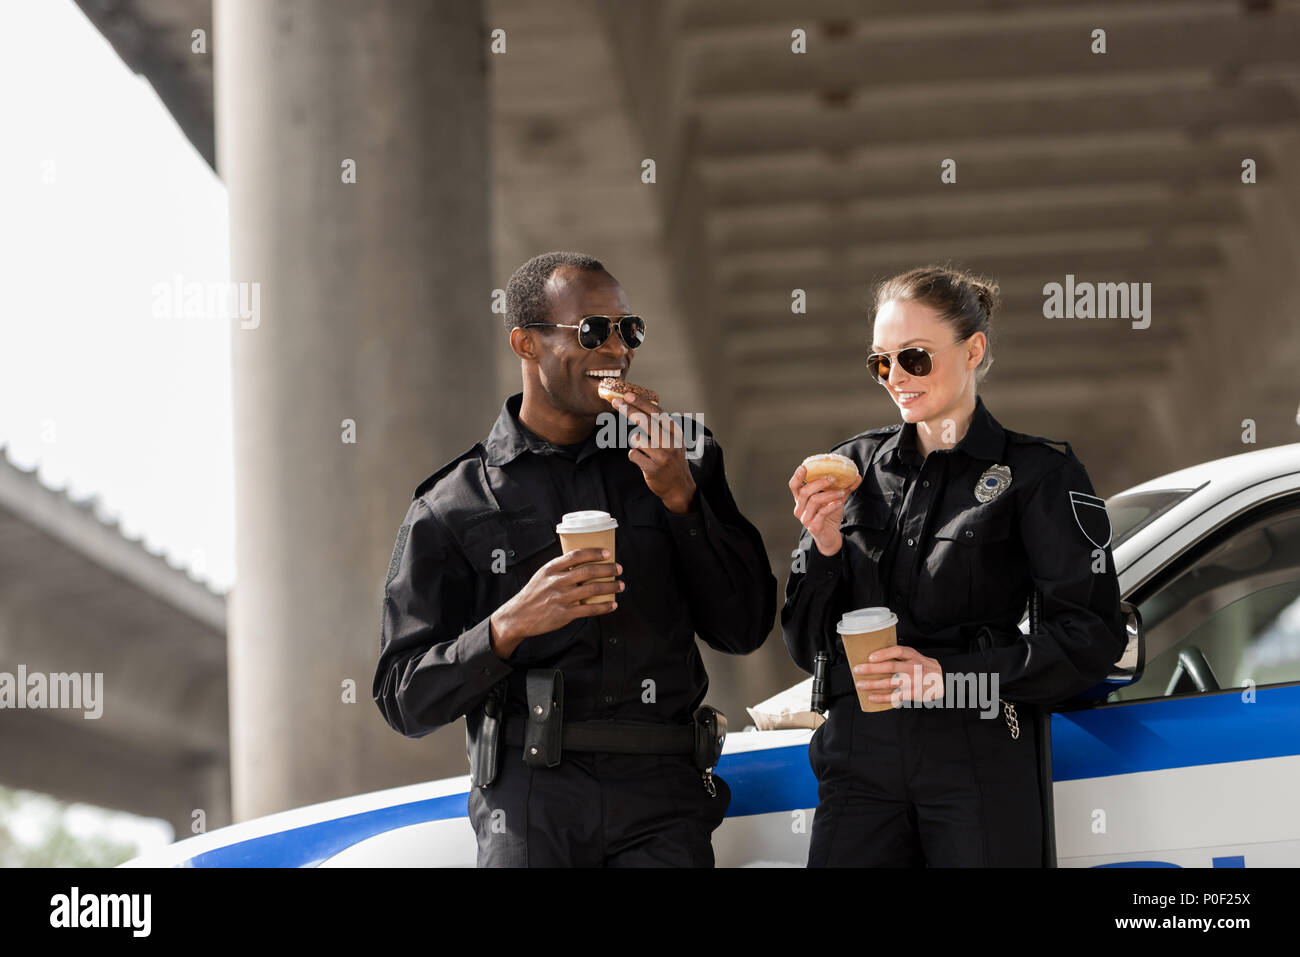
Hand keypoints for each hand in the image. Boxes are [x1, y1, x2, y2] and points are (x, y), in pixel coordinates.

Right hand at [488, 548, 623, 658]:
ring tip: (620, 585)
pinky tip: (612, 604)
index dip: (594, 552)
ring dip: (610, 586)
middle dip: (607, 569)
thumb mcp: (542, 575)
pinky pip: (589, 609)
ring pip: (592, 589)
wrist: (518, 616)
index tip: (607, 552)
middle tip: (618, 568)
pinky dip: (604, 607)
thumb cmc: (533, 594)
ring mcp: (562, 598)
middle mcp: (557, 581)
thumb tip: (582, 563)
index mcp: (551, 569)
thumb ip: (560, 569)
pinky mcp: (565, 614)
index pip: (576, 555)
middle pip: (588, 571)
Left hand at [611, 391, 696, 513]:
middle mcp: (671, 443)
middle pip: (645, 421)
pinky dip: (635, 456)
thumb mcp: (674, 440)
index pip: (657, 413)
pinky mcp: (652, 469)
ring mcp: (662, 456)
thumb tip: (638, 406)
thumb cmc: (672, 459)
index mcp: (676, 433)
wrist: (679, 487)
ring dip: (636, 442)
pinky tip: (644, 461)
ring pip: (636, 438)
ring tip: (646, 450)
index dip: (642, 403)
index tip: (628, 395)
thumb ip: (661, 426)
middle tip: (616, 402)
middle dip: (629, 410)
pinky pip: (633, 454)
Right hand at [788, 465, 862, 555]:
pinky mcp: (813, 526)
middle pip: (804, 491)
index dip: (797, 476)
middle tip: (833, 478)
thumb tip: (856, 476)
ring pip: (814, 500)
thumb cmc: (829, 516)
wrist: (831, 537)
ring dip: (830, 494)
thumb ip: (843, 488)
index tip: (803, 467)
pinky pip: (822, 512)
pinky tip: (839, 503)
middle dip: (819, 483)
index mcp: (801, 500)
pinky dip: (831, 506)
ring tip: (842, 492)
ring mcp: (805, 518)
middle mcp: (800, 509)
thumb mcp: (835, 499)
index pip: (794, 486)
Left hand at [852, 644, 943, 704]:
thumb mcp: (915, 656)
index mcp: (913, 655)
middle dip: (871, 669)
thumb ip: (899, 655)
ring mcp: (913, 681)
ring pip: (890, 682)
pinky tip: (871, 697)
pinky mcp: (913, 694)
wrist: (942, 680)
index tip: (870, 657)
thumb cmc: (922, 666)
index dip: (883, 653)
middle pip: (891, 667)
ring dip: (873, 684)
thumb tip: (874, 656)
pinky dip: (882, 698)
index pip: (898, 651)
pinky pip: (895, 696)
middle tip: (857, 669)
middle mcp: (913, 667)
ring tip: (859, 684)